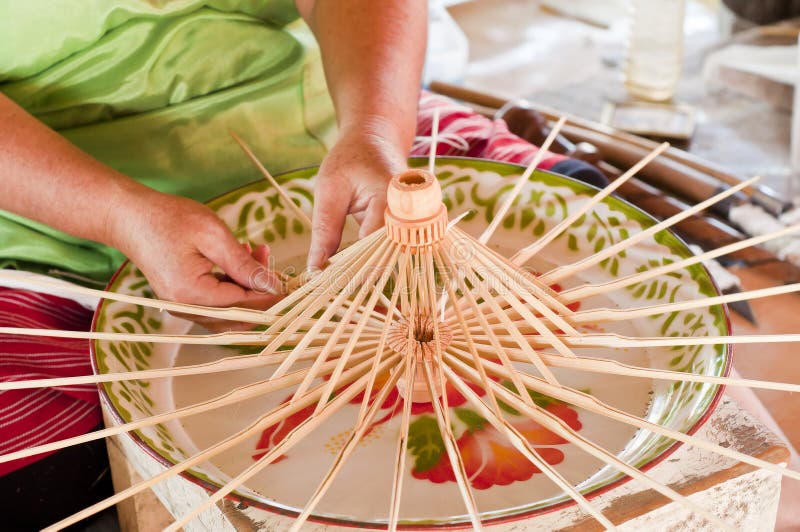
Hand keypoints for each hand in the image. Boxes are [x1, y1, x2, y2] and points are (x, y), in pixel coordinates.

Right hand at [110, 190, 282, 315]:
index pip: (246, 305)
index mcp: (193, 295)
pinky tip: (239, 257)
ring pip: (231, 308)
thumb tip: (273, 285)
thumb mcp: (213, 235)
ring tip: (256, 250)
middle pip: (240, 312)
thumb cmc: (168, 219)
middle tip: (270, 256)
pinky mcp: (184, 300)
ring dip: (249, 284)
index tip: (292, 280)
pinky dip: (234, 283)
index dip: (272, 294)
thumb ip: (244, 264)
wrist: (128, 217)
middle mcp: (186, 309)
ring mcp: (183, 307)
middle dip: (262, 288)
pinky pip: (218, 301)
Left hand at [308, 120, 407, 268]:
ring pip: (393, 256)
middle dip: (360, 272)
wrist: (375, 141)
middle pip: (387, 254)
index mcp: (390, 197)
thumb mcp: (329, 189)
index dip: (351, 265)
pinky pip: (393, 250)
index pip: (373, 243)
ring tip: (341, 279)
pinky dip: (374, 259)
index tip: (327, 282)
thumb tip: (315, 269)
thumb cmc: (349, 160)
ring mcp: (414, 220)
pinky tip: (355, 269)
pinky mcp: (410, 228)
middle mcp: (410, 211)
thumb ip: (324, 229)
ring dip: (369, 268)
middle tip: (331, 286)